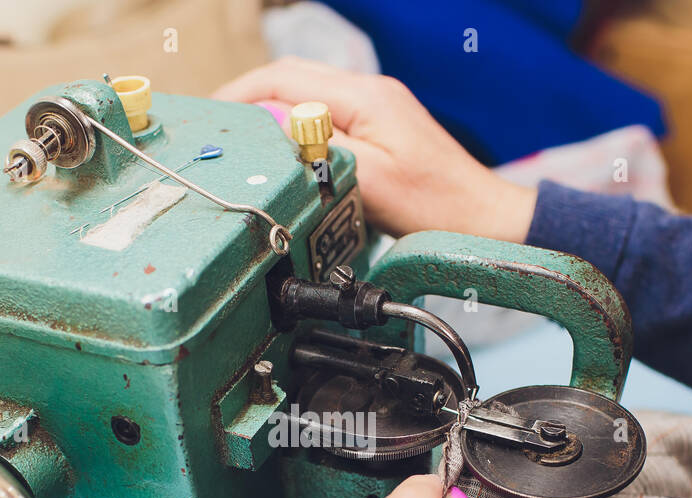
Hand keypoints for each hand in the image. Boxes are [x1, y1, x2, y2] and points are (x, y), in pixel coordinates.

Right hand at [214, 58, 536, 241]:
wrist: (480, 225)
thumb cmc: (435, 209)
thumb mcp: (368, 179)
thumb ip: (316, 146)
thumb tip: (267, 122)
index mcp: (364, 97)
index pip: (283, 77)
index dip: (239, 96)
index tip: (211, 122)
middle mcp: (368, 93)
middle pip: (289, 80)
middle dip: (247, 102)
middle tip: (217, 135)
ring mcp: (374, 109)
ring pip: (304, 98)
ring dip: (269, 115)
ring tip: (241, 145)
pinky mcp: (378, 130)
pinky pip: (322, 119)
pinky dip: (293, 130)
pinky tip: (280, 154)